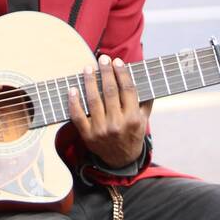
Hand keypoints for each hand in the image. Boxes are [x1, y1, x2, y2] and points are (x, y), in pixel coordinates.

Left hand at [67, 54, 147, 168]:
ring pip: (93, 101)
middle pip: (110, 92)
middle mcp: (117, 124)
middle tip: (102, 59)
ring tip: (88, 69)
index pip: (127, 90)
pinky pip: (78, 116)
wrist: (121, 160)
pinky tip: (72, 89)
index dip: (122, 74)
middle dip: (106, 73)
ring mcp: (101, 130)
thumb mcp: (144, 120)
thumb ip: (145, 100)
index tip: (117, 62)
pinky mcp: (87, 135)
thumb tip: (147, 77)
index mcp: (133, 118)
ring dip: (90, 82)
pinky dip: (74, 102)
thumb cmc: (132, 134)